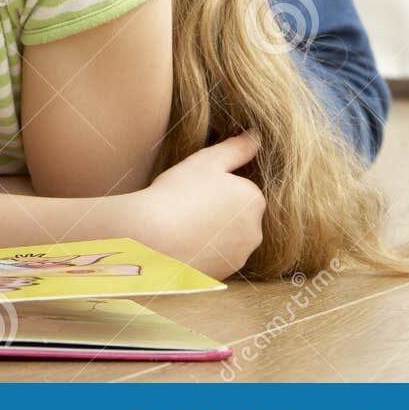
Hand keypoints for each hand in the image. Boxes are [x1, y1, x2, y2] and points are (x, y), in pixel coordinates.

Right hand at [137, 130, 265, 279]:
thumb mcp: (207, 161)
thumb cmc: (178, 194)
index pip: (242, 189)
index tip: (194, 188)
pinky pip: (216, 257)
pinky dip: (203, 251)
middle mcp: (255, 231)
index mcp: (254, 200)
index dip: (216, 186)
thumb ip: (236, 148)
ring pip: (227, 238)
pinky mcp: (223, 274)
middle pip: (237, 215)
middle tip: (187, 205)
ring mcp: (240, 255)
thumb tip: (257, 135)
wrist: (151, 239)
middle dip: (218, 211)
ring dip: (211, 232)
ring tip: (181, 225)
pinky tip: (181, 244)